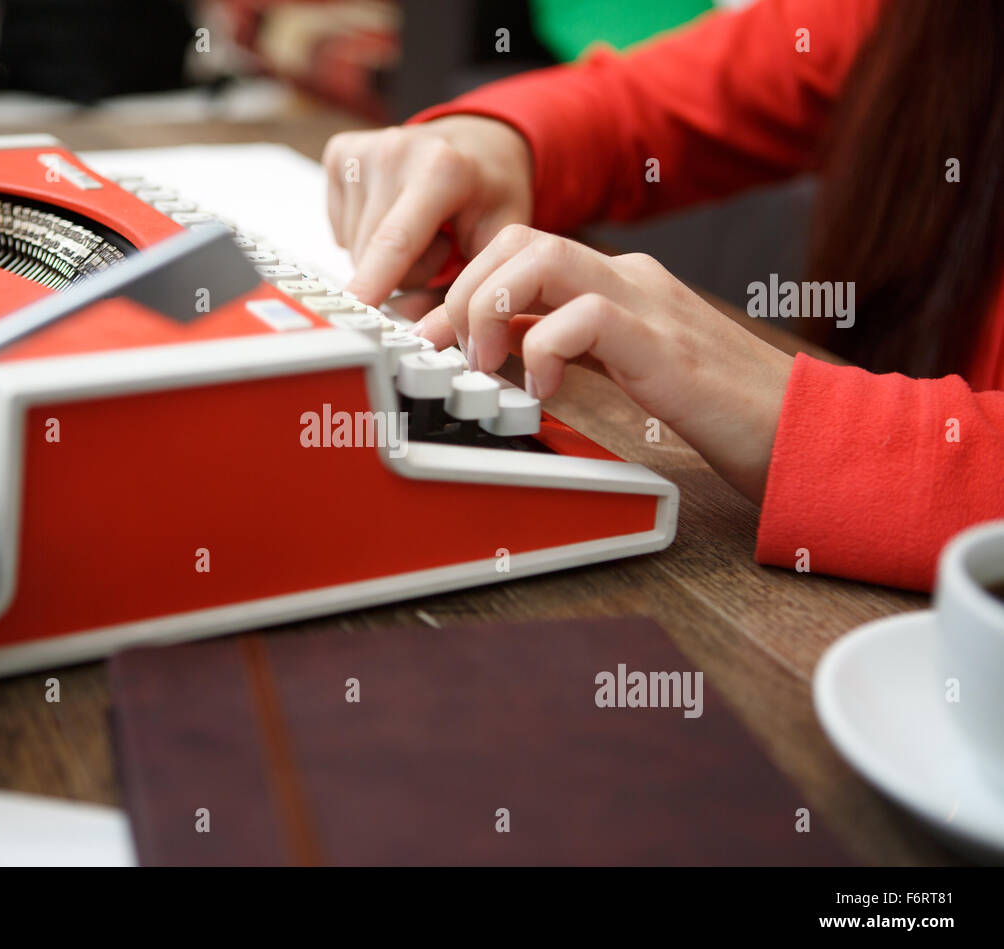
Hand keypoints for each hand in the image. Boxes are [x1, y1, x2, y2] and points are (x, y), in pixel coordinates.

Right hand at [322, 116, 533, 306]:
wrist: (477, 142)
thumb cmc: (490, 192)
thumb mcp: (496, 244)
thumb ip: (464, 296)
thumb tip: (427, 339)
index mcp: (442, 168)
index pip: (396, 242)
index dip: (372, 282)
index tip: (352, 312)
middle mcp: (396, 150)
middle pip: (372, 253)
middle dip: (402, 274)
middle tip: (441, 247)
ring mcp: (363, 150)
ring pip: (352, 246)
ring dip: (383, 258)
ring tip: (420, 229)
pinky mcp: (340, 154)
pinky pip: (340, 227)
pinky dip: (362, 234)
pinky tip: (392, 213)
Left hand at [414, 226, 793, 502]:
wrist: (798, 430)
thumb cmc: (713, 407)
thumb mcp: (618, 368)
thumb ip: (565, 347)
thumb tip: (498, 348)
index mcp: (614, 281)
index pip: (519, 250)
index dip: (462, 286)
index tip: (429, 335)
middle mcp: (627, 278)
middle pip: (521, 238)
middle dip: (465, 290)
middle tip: (454, 351)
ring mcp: (648, 303)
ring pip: (543, 257)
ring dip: (492, 308)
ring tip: (487, 364)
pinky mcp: (664, 344)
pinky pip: (584, 316)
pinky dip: (544, 349)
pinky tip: (545, 392)